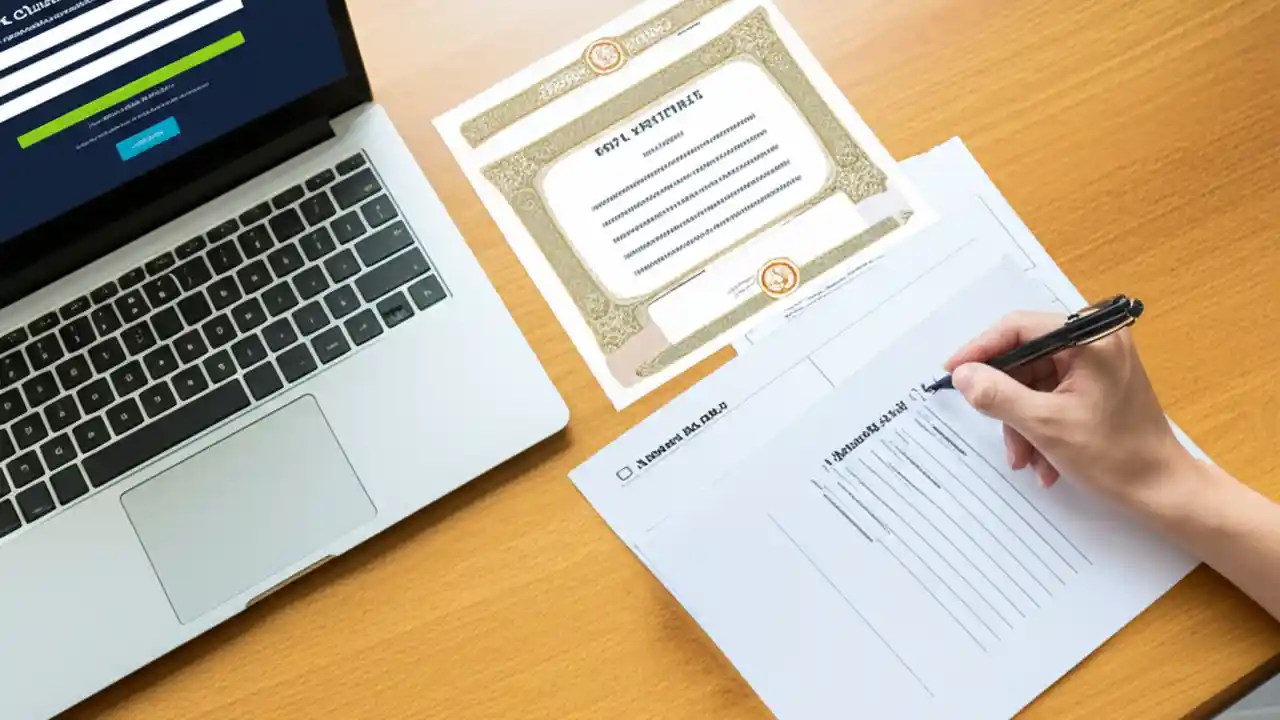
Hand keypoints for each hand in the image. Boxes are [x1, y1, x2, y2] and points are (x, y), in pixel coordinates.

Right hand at [944, 311, 1192, 509]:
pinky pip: (1052, 395)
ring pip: (1035, 382)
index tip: (953, 372)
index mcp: (1090, 339)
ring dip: (1022, 421)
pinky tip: (1042, 459)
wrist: (1162, 491)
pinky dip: (1040, 425)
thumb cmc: (1115, 457)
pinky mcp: (1099, 383)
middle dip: (1006, 399)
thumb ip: (998, 395)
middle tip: (992, 427)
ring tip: (1024, 458)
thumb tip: (963, 374)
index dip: (980, 350)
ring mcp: (1099, 363)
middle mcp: (1097, 341)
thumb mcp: (1045, 425)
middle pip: (1025, 357)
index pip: (1019, 328)